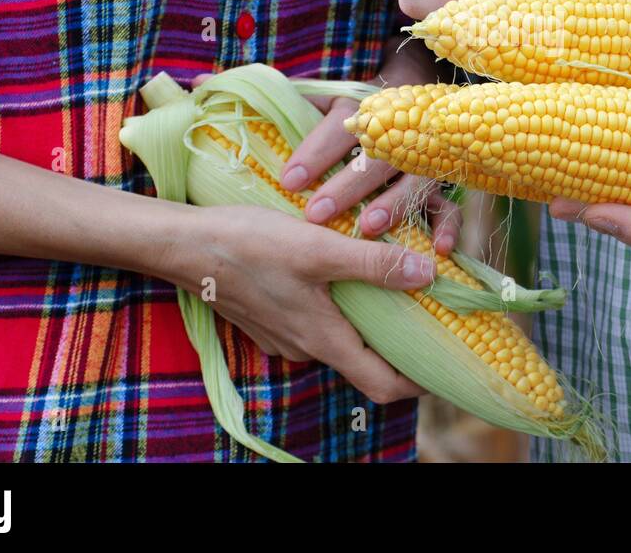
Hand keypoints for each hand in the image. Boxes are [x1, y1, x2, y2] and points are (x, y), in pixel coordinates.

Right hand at [178, 204, 434, 402]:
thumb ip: (374, 264)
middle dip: (398, 343)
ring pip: (339, 338)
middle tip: (430, 313)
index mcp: (323, 340)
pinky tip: (344, 275)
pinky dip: (337, 307)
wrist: (183, 244)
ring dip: (366, 320)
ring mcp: (284, 336)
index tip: (447, 365)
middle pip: (365, 362)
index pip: (383, 385)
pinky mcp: (268, 319)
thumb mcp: (319, 248)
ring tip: (393, 285)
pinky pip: (315, 322)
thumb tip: (427, 276)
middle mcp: (305, 348)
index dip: (419, 383)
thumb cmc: (249, 245)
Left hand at [278, 42, 462, 253]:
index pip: (337, 127)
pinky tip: (439, 249)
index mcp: (360, 110)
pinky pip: (449, 206)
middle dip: (347, 186)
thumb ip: (292, 107)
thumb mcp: (318, 102)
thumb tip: (251, 99)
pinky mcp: (438, 186)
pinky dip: (447, 227)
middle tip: (317, 213)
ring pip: (413, 179)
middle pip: (375, 156)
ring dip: (393, 203)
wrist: (405, 107)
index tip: (289, 181)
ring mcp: (422, 159)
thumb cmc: (344, 118)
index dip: (315, 153)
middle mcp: (396, 132)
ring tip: (368, 228)